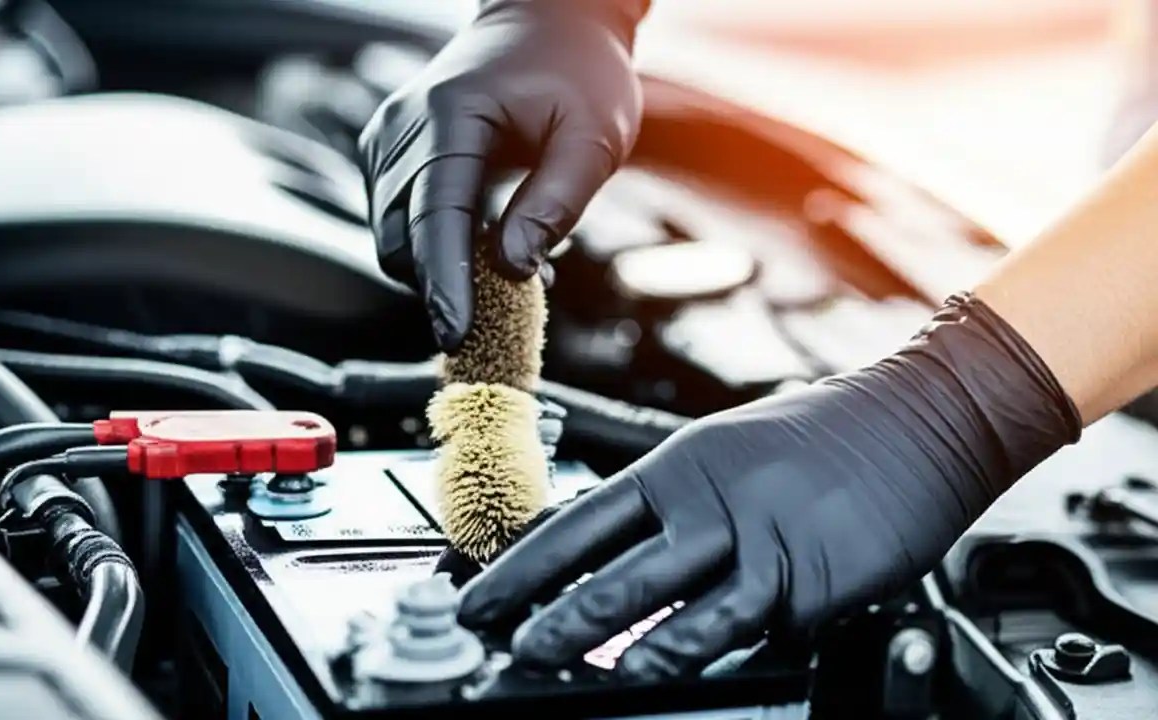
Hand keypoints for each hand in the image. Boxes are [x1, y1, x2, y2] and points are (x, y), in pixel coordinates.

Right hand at [358, 0, 646, 350]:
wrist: (545, 23)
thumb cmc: (577, 71)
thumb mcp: (594, 136)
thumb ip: (556, 200)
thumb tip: (513, 268)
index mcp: (449, 114)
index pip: (435, 214)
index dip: (445, 281)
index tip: (457, 333)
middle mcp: (402, 126)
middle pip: (400, 238)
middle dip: (441, 287)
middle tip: (501, 318)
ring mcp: (387, 140)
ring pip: (393, 239)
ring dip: (440, 272)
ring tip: (506, 270)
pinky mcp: (388, 156)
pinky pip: (399, 224)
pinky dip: (434, 250)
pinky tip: (484, 248)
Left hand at [457, 294, 1080, 679]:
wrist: (920, 418)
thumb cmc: (817, 437)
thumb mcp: (724, 451)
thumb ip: (668, 503)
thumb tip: (604, 549)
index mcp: (678, 465)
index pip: (580, 522)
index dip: (523, 567)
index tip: (481, 599)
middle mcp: (712, 499)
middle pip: (616, 572)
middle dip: (554, 618)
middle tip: (512, 648)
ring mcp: (765, 540)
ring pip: (680, 609)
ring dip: (621, 647)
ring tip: (577, 671)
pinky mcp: (816, 579)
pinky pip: (759, 629)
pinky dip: (715, 650)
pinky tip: (674, 665)